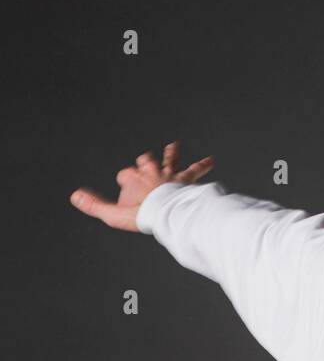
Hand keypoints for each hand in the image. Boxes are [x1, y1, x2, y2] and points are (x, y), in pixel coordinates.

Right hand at [69, 140, 213, 230]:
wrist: (166, 212)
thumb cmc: (141, 214)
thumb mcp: (114, 213)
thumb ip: (96, 205)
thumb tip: (75, 196)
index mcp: (134, 178)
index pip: (125, 175)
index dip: (125, 181)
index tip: (126, 187)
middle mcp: (151, 172)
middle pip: (146, 162)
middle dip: (145, 163)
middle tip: (145, 162)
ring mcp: (168, 174)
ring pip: (169, 160)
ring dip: (171, 154)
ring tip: (174, 146)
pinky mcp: (184, 179)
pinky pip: (194, 170)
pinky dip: (202, 166)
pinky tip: (211, 160)